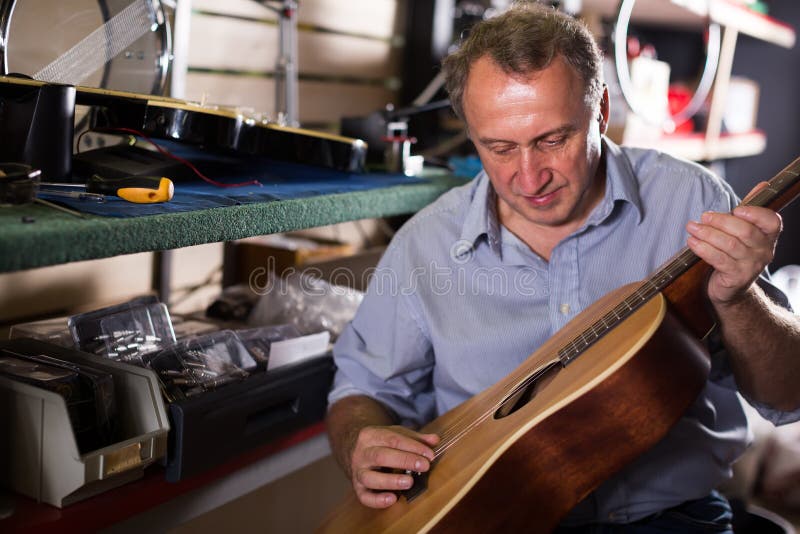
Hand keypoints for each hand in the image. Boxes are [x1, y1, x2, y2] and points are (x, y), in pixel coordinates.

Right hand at [348, 425, 438, 508]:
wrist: (352, 448)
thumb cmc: (380, 442)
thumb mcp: (395, 434)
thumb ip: (415, 438)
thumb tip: (435, 440)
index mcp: (371, 435)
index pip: (393, 439)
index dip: (413, 447)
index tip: (430, 454)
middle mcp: (362, 453)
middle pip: (380, 456)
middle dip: (404, 461)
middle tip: (424, 466)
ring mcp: (357, 471)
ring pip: (370, 477)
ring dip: (391, 481)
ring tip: (409, 482)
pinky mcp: (357, 488)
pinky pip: (364, 497)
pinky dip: (377, 500)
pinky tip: (392, 499)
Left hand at [686, 182, 782, 306]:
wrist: (731, 288)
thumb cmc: (735, 254)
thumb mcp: (744, 231)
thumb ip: (751, 209)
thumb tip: (763, 184)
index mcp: (769, 236)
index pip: (772, 221)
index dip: (755, 213)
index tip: (737, 209)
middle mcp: (764, 251)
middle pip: (745, 231)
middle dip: (721, 221)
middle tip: (703, 217)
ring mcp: (751, 266)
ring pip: (729, 245)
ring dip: (707, 233)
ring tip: (692, 227)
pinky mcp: (736, 277)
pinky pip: (718, 259)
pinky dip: (703, 248)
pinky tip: (692, 242)